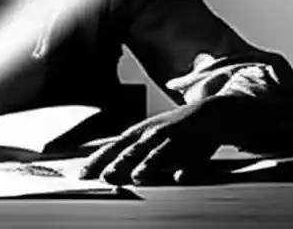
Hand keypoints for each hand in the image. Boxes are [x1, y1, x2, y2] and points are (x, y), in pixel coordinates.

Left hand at [79, 97, 236, 184]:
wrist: (209, 115)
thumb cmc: (172, 130)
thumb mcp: (146, 137)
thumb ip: (127, 153)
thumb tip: (102, 170)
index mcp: (139, 133)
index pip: (113, 147)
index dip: (98, 160)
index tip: (83, 174)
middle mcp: (154, 135)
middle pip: (133, 150)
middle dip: (119, 163)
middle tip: (105, 176)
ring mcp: (175, 140)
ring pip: (160, 153)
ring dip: (148, 165)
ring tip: (138, 177)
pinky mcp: (197, 148)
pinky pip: (192, 159)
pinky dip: (186, 168)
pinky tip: (180, 177)